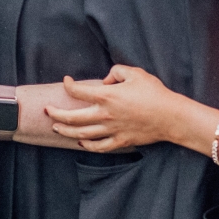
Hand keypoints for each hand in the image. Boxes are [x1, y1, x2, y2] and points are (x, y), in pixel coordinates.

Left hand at [48, 64, 190, 151]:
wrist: (171, 116)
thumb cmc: (154, 93)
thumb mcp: (135, 73)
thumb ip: (116, 72)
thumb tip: (106, 80)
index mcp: (107, 96)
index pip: (77, 91)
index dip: (68, 84)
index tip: (66, 81)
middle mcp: (105, 114)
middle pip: (72, 117)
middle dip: (55, 113)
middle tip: (47, 110)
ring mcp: (112, 130)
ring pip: (81, 134)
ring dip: (66, 130)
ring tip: (56, 127)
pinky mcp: (120, 141)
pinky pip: (99, 146)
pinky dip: (87, 145)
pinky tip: (80, 142)